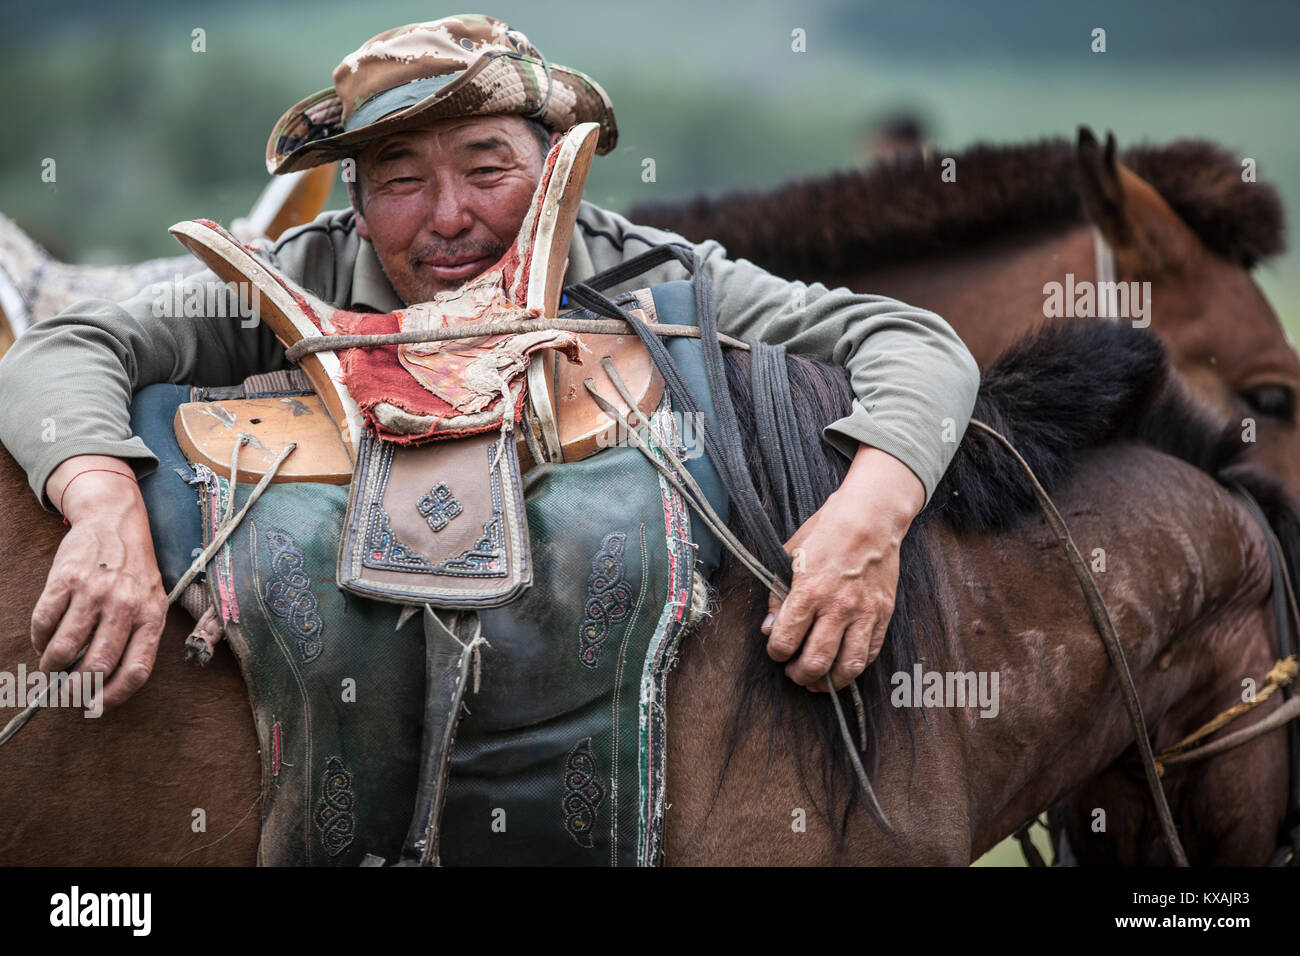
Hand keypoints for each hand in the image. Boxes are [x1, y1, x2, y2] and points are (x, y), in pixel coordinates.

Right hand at [34, 456, 167, 710]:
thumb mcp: (152, 600)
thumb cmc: (134, 571)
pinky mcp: (65, 580)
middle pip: (96, 665)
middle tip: (66, 694)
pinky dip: (38, 639)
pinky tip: (43, 640)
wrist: (115, 521)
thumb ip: (138, 636)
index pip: (136, 670)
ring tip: (50, 668)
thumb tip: (107, 683)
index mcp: (152, 616)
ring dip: (51, 666)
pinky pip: (44, 622)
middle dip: (76, 689)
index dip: (115, 696)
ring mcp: (94, 592)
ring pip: (64, 648)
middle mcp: (125, 606)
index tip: (97, 706)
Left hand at [763, 445, 924, 690]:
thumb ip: (776, 596)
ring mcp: (863, 612)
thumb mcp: (788, 557)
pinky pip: (870, 653)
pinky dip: (855, 667)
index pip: (785, 641)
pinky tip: (842, 667)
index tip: (776, 650)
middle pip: (815, 662)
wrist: (870, 517)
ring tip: (817, 681)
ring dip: (829, 682)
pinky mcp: (883, 614)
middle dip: (799, 675)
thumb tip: (769, 629)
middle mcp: (836, 607)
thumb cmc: (826, 533)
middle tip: (794, 673)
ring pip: (847, 667)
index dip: (776, 653)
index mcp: (808, 591)